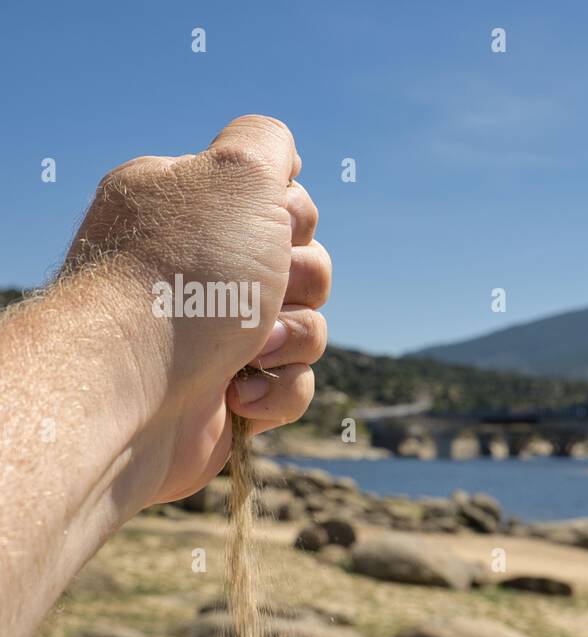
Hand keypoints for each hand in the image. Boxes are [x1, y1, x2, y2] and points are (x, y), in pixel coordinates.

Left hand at [64, 114, 329, 503]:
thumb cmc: (186, 278)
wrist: (133, 391)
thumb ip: (266, 141)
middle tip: (260, 292)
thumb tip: (283, 155)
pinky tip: (239, 395)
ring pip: (304, 328)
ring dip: (293, 340)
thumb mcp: (235, 174)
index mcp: (184, 207)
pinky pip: (290, 386)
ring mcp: (210, 335)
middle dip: (300, 282)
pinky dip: (278, 391)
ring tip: (248, 353)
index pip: (276, 199)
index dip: (291, 217)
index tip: (270, 229)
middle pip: (301, 264)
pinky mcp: (227, 395)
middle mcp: (194, 267)